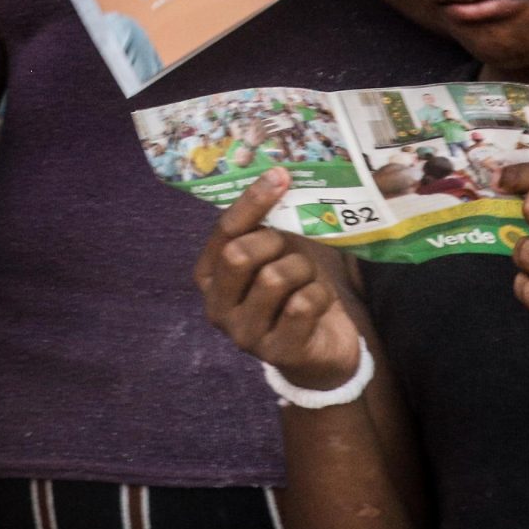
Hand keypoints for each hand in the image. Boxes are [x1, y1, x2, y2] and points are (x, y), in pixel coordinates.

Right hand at [192, 168, 363, 390]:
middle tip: (292, 249)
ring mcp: (245, 335)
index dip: (252, 201)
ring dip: (302, 269)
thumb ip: (269, 223)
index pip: (224, 231)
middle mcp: (217, 308)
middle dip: (274, 242)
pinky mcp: (278, 353)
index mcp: (209, 276)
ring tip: (308, 278)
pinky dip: (319, 295)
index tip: (280, 175)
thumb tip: (281, 175)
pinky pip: (301, 305)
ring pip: (274, 278)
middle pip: (239, 255)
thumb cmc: (292, 289)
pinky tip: (319, 303)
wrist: (319, 348)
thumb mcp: (275, 254)